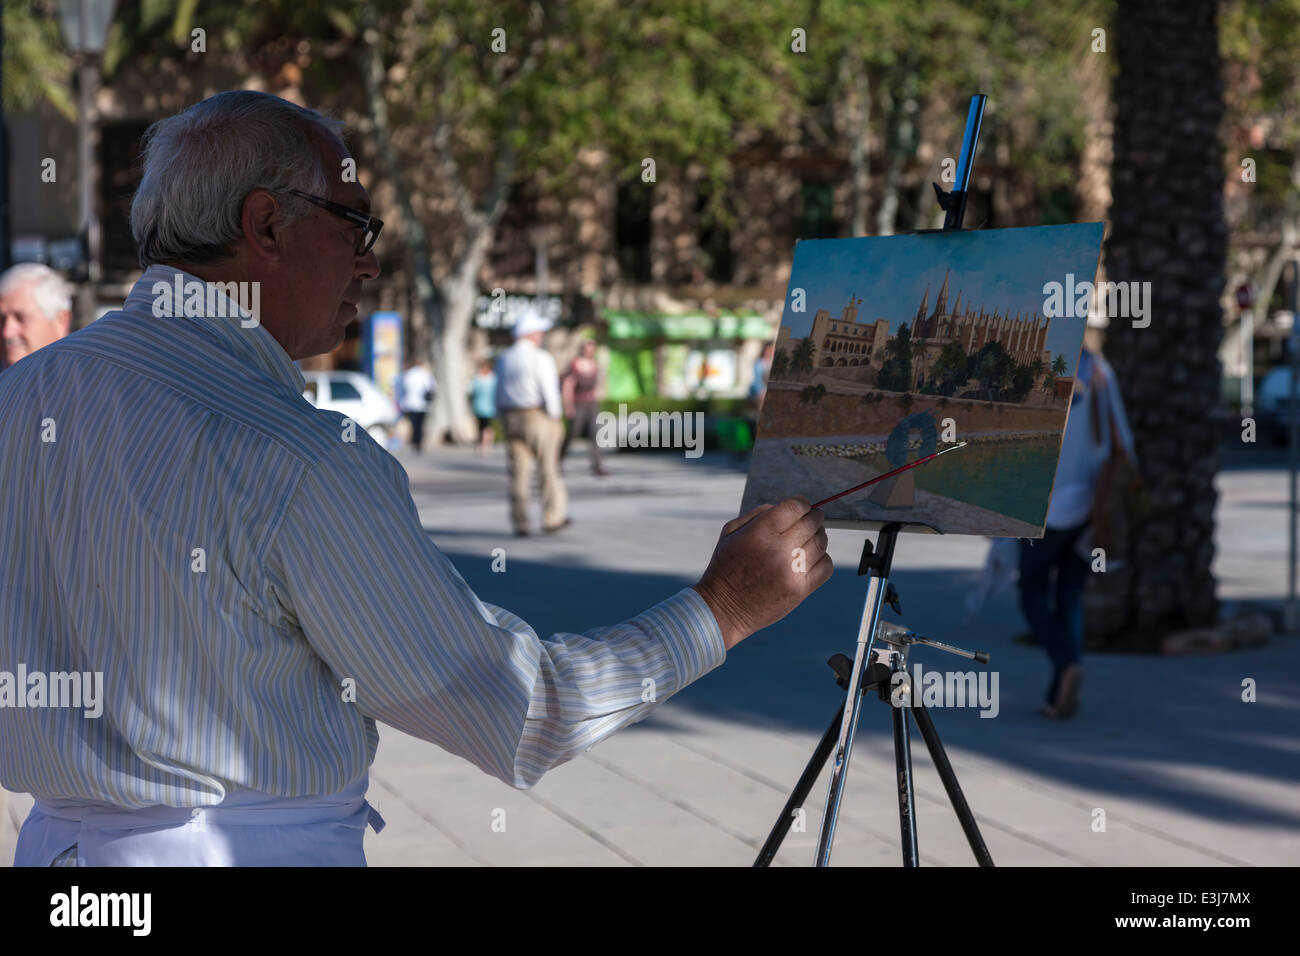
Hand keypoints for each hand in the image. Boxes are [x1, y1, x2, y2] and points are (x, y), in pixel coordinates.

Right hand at [692, 496, 832, 649]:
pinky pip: (825, 566)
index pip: (795, 507)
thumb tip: (788, 508)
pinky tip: (811, 557)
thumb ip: (759, 514)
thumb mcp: (731, 533)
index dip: (802, 502)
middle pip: (811, 523)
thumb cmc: (726, 567)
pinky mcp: (800, 591)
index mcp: (760, 533)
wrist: (723, 609)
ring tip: (810, 537)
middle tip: (813, 517)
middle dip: (814, 517)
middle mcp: (778, 551)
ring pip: (821, 543)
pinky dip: (822, 557)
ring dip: (819, 535)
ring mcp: (791, 572)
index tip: (803, 505)